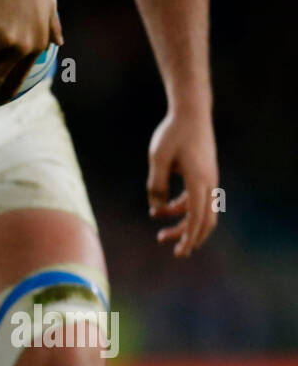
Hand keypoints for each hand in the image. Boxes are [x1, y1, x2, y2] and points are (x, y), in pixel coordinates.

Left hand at [147, 109, 218, 256]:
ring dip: (180, 221)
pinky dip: (180, 207)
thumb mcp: (158, 158)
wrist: (191, 113)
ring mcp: (208, 180)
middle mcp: (209, 184)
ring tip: (156, 224)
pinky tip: (160, 207)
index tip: (181, 252)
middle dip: (188, 236)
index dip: (189, 237)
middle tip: (171, 248)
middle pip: (204, 220)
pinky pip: (195, 199)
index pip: (197, 218)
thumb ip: (156, 185)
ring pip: (199, 211)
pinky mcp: (203, 175)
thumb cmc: (173, 134)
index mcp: (199, 182)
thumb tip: (157, 207)